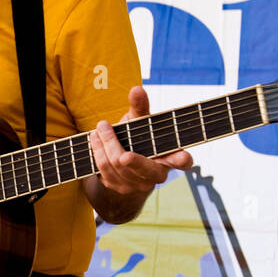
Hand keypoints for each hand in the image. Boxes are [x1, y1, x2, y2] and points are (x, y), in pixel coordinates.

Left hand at [86, 86, 192, 219]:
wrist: (119, 166)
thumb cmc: (136, 139)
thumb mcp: (140, 124)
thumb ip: (140, 108)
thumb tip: (137, 89)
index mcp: (169, 158)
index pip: (182, 161)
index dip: (182, 160)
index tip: (182, 157)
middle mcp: (156, 175)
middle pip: (146, 169)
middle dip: (135, 162)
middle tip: (124, 156)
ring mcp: (137, 184)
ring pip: (119, 165)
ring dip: (106, 143)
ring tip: (101, 127)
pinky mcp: (118, 187)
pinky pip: (104, 168)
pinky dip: (97, 150)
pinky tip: (95, 138)